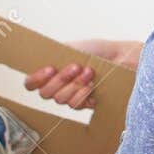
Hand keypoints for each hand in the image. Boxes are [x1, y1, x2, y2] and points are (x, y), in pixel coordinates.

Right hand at [23, 39, 141, 108]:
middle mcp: (59, 85)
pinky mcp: (85, 104)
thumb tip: (38, 60)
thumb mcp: (73, 48)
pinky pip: (75, 105)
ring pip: (60, 99)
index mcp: (52, 72)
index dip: (35, 79)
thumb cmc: (100, 51)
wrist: (122, 59)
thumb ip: (54, 56)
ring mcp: (71, 96)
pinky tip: (92, 84)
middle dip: (60, 80)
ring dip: (75, 84)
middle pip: (45, 94)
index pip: (31, 83)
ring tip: (89, 72)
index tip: (50, 69)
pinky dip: (83, 93)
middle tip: (76, 66)